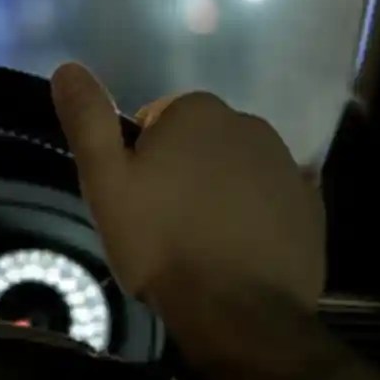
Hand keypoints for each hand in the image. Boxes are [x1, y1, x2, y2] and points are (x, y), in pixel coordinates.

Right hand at [50, 63, 324, 333]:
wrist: (237, 311)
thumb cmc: (161, 243)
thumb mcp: (106, 183)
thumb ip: (88, 121)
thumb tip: (68, 68)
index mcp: (197, 111)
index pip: (158, 119)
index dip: (140, 158)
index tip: (137, 198)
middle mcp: (249, 124)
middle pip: (202, 142)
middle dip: (183, 171)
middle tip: (163, 222)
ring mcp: (286, 166)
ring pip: (238, 168)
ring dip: (220, 191)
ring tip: (200, 240)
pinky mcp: (310, 206)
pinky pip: (272, 199)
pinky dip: (256, 215)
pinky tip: (238, 250)